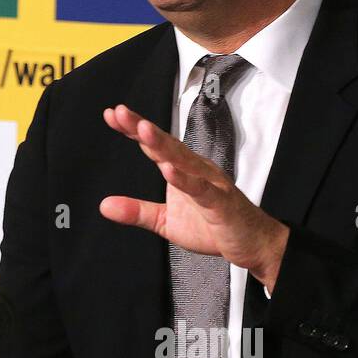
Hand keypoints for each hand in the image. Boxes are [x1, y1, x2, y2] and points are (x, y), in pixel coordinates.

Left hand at [98, 104, 288, 289]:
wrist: (253, 245)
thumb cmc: (213, 227)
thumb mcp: (166, 222)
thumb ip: (137, 212)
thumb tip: (104, 206)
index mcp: (182, 171)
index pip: (154, 146)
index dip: (133, 129)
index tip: (112, 114)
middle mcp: (195, 170)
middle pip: (165, 144)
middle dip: (142, 127)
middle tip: (119, 112)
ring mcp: (209, 183)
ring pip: (183, 159)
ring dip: (161, 144)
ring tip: (142, 129)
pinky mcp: (220, 202)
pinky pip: (201, 189)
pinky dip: (185, 179)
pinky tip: (168, 170)